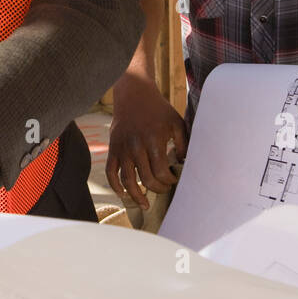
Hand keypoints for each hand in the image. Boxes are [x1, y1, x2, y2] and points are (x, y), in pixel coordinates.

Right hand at [106, 73, 186, 209]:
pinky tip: (124, 194)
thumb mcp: (176, 122)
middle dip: (158, 188)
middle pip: (146, 178)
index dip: (169, 180)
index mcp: (153, 139)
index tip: (174, 180)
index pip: (161, 171)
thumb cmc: (158, 109)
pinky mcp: (113, 148)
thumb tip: (186, 164)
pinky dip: (115, 186)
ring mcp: (122, 148)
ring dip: (137, 195)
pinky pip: (111, 172)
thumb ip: (183, 143)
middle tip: (164, 188)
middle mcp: (135, 146)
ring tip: (145, 204)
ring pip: (127, 180)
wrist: (134, 94)